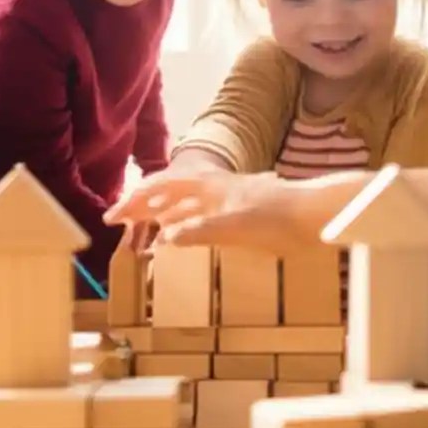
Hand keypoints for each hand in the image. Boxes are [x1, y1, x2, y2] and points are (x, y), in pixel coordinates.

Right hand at [106, 168, 321, 254]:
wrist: (315, 215)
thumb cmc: (278, 219)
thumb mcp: (236, 228)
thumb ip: (200, 231)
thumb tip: (165, 239)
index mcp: (209, 186)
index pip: (161, 187)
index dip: (134, 201)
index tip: (112, 218)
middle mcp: (214, 189)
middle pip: (169, 194)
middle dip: (142, 208)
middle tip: (120, 226)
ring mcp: (227, 201)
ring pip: (184, 205)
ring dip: (160, 218)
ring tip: (142, 234)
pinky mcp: (239, 214)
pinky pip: (200, 217)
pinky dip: (182, 227)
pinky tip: (180, 241)